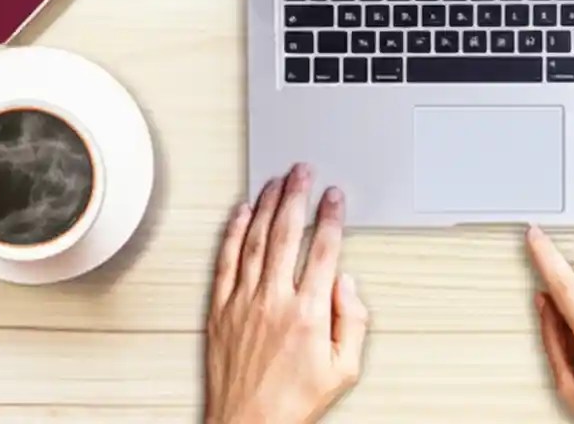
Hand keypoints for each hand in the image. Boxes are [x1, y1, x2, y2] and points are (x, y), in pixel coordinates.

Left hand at [205, 164, 368, 423]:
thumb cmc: (292, 402)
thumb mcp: (344, 370)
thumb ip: (353, 322)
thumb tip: (347, 284)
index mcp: (309, 313)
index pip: (323, 250)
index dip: (331, 217)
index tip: (334, 197)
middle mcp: (274, 300)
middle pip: (286, 233)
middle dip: (296, 196)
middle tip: (302, 173)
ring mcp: (244, 302)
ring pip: (254, 239)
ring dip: (266, 205)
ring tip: (275, 182)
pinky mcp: (220, 309)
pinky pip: (226, 260)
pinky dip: (232, 232)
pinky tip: (240, 213)